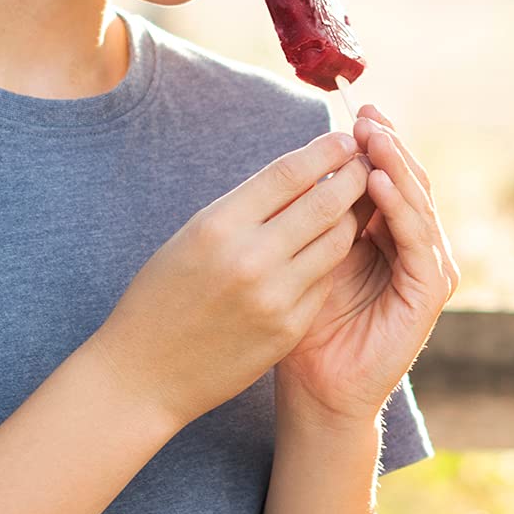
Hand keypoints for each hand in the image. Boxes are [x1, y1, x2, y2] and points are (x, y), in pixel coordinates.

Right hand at [90, 130, 367, 430]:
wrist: (145, 375)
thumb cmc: (163, 296)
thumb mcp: (192, 238)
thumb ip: (245, 208)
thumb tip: (302, 173)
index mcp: (217, 225)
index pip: (288, 173)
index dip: (324, 151)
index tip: (344, 138)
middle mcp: (250, 258)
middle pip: (325, 203)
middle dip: (354, 177)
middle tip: (369, 163)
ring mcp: (275, 297)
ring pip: (337, 242)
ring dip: (351, 218)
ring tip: (355, 205)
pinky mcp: (290, 328)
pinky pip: (326, 281)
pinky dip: (331, 260)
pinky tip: (331, 250)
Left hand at [274, 103, 459, 422]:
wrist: (316, 389)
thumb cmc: (301, 326)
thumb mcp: (305, 255)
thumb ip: (318, 214)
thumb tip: (312, 155)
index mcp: (385, 236)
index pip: (388, 176)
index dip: (375, 142)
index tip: (355, 108)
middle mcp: (412, 248)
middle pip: (410, 183)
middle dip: (390, 146)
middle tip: (368, 115)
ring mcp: (426, 271)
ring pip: (418, 205)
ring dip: (397, 169)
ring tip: (374, 138)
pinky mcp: (428, 295)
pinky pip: (417, 242)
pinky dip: (399, 210)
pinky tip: (377, 184)